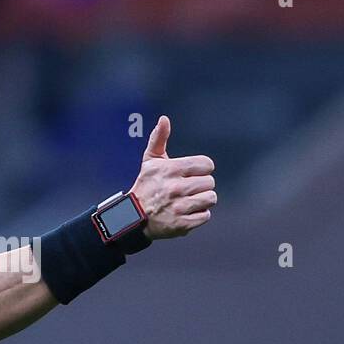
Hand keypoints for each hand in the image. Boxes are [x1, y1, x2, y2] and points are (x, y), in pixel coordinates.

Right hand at [129, 116, 216, 239]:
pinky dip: (199, 215)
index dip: (202, 169)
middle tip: (188, 189)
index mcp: (171, 170)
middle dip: (201, 185)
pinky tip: (187, 212)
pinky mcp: (182, 224)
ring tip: (189, 200)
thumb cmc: (145, 186)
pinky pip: (205, 216)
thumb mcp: (150, 161)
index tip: (192, 174)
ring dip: (203, 200)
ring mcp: (179, 207)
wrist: (133, 217)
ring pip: (210, 198)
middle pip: (210, 182)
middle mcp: (176, 188)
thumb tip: (164, 119)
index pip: (206, 164)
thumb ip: (159, 139)